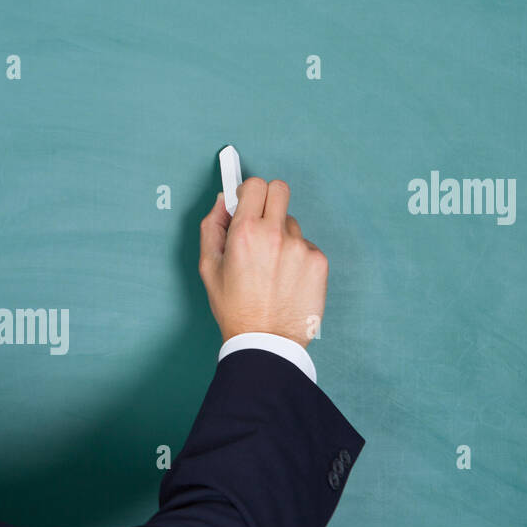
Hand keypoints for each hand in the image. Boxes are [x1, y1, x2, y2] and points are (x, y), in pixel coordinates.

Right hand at [197, 178, 327, 349]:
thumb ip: (211, 228)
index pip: (255, 185)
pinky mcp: (318, 261)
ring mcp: (300, 247)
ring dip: (282, 235)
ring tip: (272, 267)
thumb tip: (221, 202)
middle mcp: (274, 234)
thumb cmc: (235, 308)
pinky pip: (306, 245)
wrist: (266, 341)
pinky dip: (296, 256)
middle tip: (261, 223)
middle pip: (280, 190)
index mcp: (244, 233)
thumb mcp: (208, 268)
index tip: (247, 202)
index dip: (248, 192)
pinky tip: (286, 279)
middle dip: (269, 200)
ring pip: (292, 223)